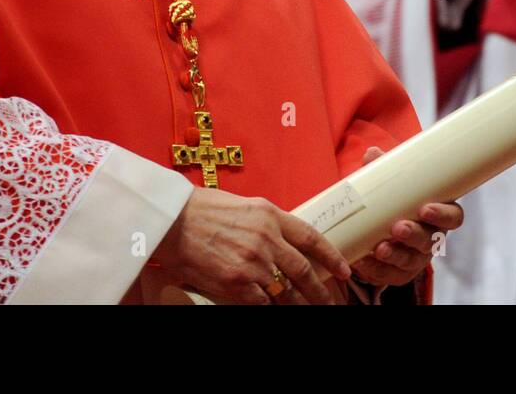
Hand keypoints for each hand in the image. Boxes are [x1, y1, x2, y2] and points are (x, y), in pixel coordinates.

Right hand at [151, 188, 352, 304]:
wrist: (171, 220)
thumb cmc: (202, 209)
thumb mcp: (244, 206)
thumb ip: (268, 223)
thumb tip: (285, 240)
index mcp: (270, 215)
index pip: (311, 238)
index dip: (331, 256)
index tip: (343, 270)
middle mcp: (267, 238)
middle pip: (303, 271)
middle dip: (320, 291)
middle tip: (330, 302)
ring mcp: (253, 263)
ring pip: (285, 290)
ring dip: (297, 304)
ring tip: (304, 309)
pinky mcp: (236, 283)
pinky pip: (262, 302)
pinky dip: (269, 307)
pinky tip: (272, 307)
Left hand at [350, 146, 463, 288]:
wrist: (380, 227)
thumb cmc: (395, 201)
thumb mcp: (393, 184)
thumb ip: (384, 169)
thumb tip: (372, 153)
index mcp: (437, 214)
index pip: (453, 217)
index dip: (442, 215)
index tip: (425, 208)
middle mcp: (431, 238)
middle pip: (430, 240)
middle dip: (414, 235)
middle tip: (398, 227)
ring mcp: (416, 258)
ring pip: (411, 260)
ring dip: (395, 254)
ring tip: (380, 248)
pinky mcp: (398, 273)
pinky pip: (390, 275)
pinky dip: (376, 269)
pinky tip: (363, 260)